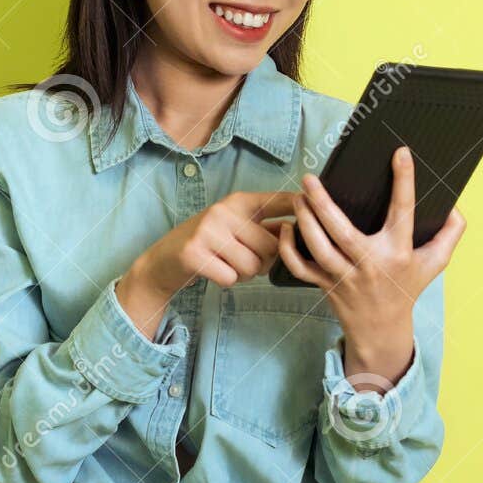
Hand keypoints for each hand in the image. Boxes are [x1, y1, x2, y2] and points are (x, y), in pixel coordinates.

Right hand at [117, 190, 296, 337]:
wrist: (164, 261)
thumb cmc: (210, 244)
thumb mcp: (236, 227)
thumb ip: (267, 228)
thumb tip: (305, 229)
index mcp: (238, 202)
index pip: (278, 200)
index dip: (300, 206)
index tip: (318, 207)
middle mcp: (224, 211)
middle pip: (271, 246)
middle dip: (265, 261)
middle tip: (245, 259)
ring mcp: (208, 230)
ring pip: (254, 265)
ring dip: (246, 274)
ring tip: (229, 264)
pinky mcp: (195, 253)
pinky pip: (232, 277)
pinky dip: (228, 281)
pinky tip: (215, 271)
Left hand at [276, 146, 465, 385]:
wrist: (381, 329)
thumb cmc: (407, 287)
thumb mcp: (435, 263)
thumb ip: (450, 234)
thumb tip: (455, 206)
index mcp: (398, 252)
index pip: (403, 212)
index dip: (404, 180)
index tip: (400, 153)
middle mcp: (369, 264)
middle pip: (341, 232)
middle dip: (323, 203)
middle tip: (311, 178)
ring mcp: (344, 276)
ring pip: (317, 247)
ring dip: (304, 219)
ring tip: (300, 195)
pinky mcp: (324, 284)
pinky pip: (300, 266)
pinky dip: (288, 248)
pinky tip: (287, 227)